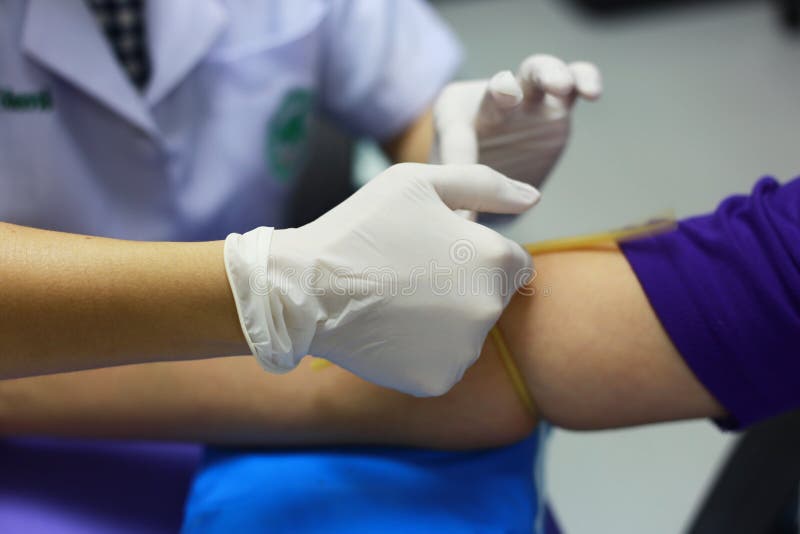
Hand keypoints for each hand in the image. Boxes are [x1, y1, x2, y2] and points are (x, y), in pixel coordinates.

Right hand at [224, 163, 539, 395]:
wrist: (306, 288)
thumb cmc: (361, 228)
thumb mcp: (420, 183)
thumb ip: (485, 184)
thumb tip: (533, 199)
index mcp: (494, 258)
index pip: (514, 263)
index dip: (477, 255)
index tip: (438, 253)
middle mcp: (490, 309)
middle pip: (490, 298)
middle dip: (463, 287)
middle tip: (410, 276)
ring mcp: (464, 351)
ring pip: (467, 333)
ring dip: (444, 321)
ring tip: (396, 302)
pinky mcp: (437, 380)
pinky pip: (443, 363)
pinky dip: (423, 352)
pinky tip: (391, 331)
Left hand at [432, 54, 601, 188]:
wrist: (483, 179)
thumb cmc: (459, 179)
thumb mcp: (453, 188)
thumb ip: (461, 197)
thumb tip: (465, 225)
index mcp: (453, 111)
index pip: (458, 136)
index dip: (464, 165)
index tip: (469, 194)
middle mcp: (489, 98)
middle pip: (499, 87)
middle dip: (502, 90)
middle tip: (505, 95)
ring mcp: (526, 99)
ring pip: (540, 73)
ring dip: (550, 75)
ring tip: (561, 86)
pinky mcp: (555, 106)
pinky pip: (574, 81)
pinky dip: (584, 79)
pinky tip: (592, 92)